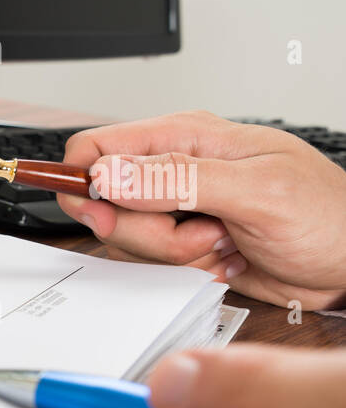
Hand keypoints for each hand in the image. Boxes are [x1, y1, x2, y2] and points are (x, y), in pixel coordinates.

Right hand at [56, 111, 345, 310]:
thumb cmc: (326, 215)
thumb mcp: (255, 192)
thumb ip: (177, 180)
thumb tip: (109, 173)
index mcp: (186, 138)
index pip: (99, 147)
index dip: (85, 180)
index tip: (100, 209)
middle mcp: (174, 171)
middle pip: (105, 204)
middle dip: (148, 230)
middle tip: (199, 228)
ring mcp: (176, 210)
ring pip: (127, 239)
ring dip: (174, 253)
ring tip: (223, 239)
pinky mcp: (181, 244)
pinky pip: (151, 264)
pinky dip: (186, 269)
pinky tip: (223, 255)